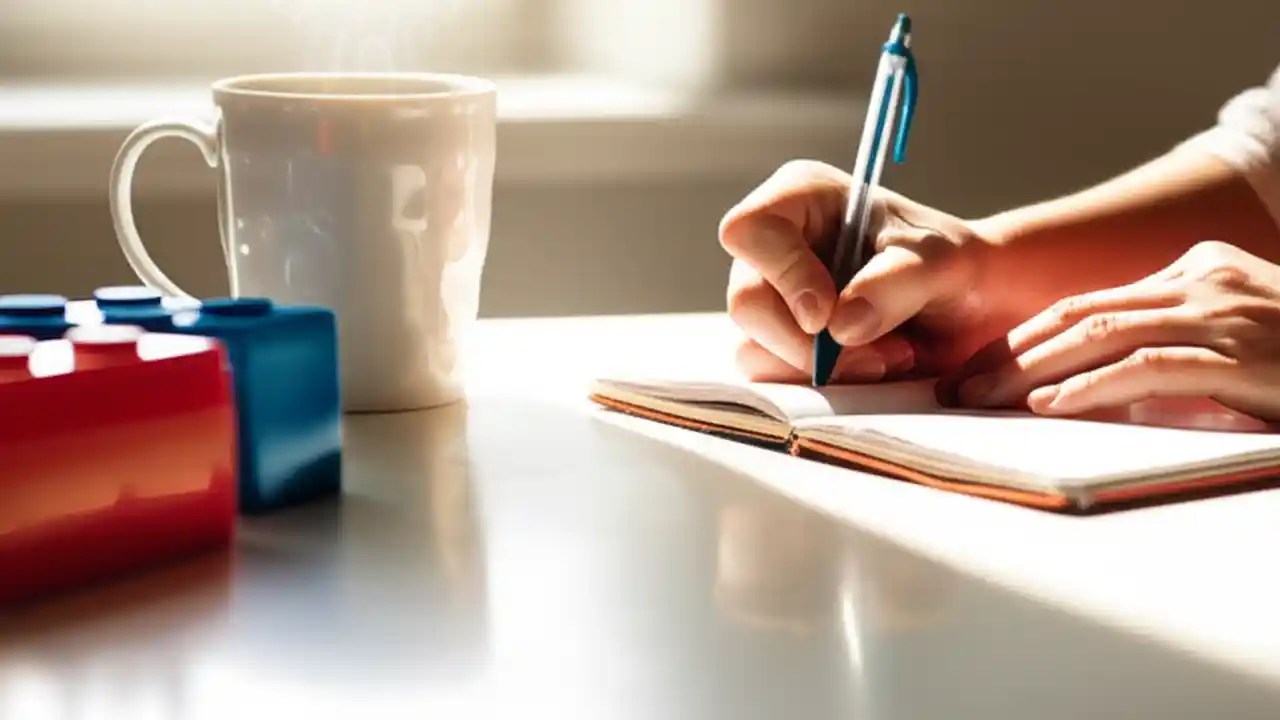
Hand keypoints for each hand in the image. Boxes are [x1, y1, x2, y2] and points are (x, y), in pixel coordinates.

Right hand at [720, 160, 1012, 382]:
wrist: (970, 307)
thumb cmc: (950, 264)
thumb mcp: (940, 263)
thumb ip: (895, 284)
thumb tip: (840, 325)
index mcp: (799, 199)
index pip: (749, 230)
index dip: (782, 273)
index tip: (824, 312)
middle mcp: (775, 249)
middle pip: (747, 303)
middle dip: (808, 343)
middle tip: (878, 355)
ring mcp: (773, 300)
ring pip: (754, 349)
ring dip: (823, 371)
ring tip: (888, 360)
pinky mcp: (780, 345)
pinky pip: (774, 379)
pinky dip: (824, 387)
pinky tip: (871, 371)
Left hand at [948, 241, 1279, 420]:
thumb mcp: (1233, 338)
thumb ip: (1171, 344)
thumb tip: (1096, 380)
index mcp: (1195, 272)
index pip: (1089, 302)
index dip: (1026, 335)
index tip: (980, 365)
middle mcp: (1201, 283)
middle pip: (1080, 314)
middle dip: (1009, 353)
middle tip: (958, 385)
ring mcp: (1221, 315)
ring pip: (1100, 334)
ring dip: (1029, 371)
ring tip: (980, 398)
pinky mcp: (1239, 355)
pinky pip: (1144, 367)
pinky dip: (1087, 387)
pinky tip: (1047, 406)